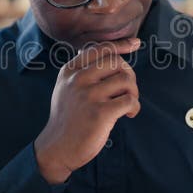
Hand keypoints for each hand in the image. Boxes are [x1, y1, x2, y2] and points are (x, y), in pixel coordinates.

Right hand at [34, 38, 141, 183]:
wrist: (57, 148)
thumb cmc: (68, 118)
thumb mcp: (66, 88)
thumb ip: (82, 70)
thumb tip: (109, 52)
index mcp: (70, 71)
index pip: (101, 49)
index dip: (121, 45)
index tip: (135, 44)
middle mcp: (77, 80)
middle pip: (117, 63)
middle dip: (129, 76)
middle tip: (127, 92)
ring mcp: (88, 96)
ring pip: (126, 81)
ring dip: (134, 93)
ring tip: (128, 105)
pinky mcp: (100, 113)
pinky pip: (130, 101)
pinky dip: (134, 107)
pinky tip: (128, 115)